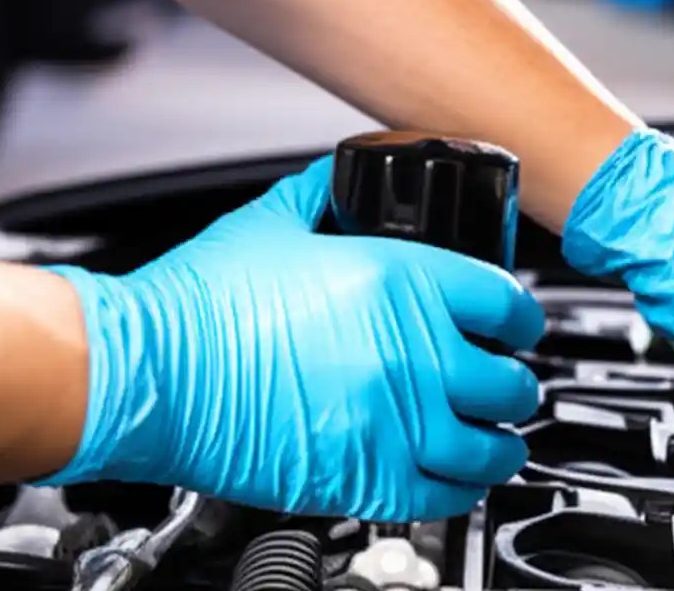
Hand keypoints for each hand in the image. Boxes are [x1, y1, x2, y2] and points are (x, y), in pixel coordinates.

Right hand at [36, 157, 543, 521]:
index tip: (515, 324)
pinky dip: (466, 486)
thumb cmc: (201, 302)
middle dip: (511, 378)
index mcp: (400, 281)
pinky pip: (450, 493)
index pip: (506, 303)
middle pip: (510, 378)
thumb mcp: (272, 222)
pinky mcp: (368, 478)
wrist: (153, 371)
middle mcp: (413, 352)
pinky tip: (463, 477)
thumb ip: (322, 196)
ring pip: (493, 443)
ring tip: (497, 436)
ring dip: (501, 440)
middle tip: (499, 379)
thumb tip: (341, 179)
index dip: (520, 316)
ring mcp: (395, 421)